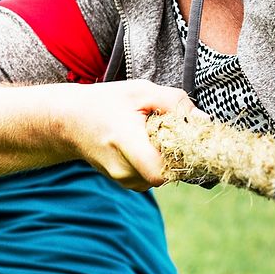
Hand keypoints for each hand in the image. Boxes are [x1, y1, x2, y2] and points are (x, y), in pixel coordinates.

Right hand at [47, 79, 195, 190]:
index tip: (184, 137)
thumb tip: (204, 120)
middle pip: (165, 174)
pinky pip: (150, 177)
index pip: (161, 171)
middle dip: (175, 155)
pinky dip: (155, 162)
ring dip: (165, 158)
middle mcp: (122, 169)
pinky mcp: (124, 182)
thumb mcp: (141, 91)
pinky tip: (146, 143)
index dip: (180, 158)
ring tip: (153, 134)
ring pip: (160, 177)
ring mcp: (122, 180)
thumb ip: (174, 103)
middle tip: (171, 131)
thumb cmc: (106, 102)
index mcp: (124, 143)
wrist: (70, 122)